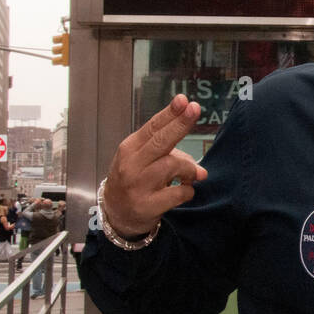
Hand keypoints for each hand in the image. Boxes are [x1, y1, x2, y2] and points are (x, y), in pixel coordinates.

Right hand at [100, 94, 208, 237]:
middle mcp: (131, 164)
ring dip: (190, 169)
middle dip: (180, 124)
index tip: (184, 100)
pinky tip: (184, 190)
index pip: (152, 127)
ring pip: (173, 165)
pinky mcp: (148, 205)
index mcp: (130, 148)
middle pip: (160, 140)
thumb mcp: (142, 160)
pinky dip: (188, 190)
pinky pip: (179, 193)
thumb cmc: (133, 179)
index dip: (170, 113)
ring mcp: (138, 185)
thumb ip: (167, 153)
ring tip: (192, 175)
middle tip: (196, 110)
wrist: (116, 213)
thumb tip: (198, 165)